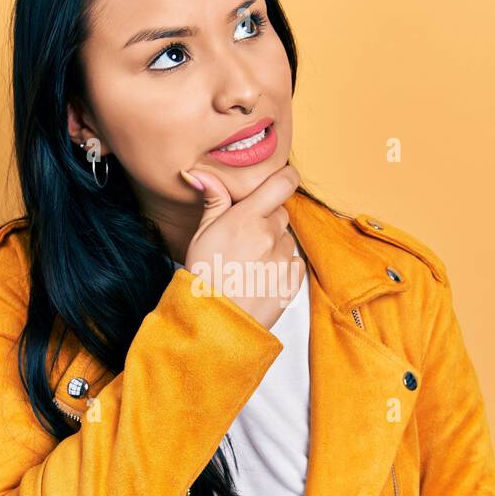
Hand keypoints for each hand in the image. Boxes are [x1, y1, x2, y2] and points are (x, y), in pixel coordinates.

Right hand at [182, 162, 303, 331]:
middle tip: (245, 239)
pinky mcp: (292, 280)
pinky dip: (281, 267)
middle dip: (267, 220)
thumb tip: (200, 173)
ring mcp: (284, 259)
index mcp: (247, 218)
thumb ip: (213, 200)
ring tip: (249, 264)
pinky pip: (294, 263)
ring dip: (274, 245)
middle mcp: (269, 235)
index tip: (279, 181)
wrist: (213, 323)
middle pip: (281, 213)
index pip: (283, 182)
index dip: (284, 178)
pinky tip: (259, 277)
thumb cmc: (203, 279)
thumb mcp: (202, 234)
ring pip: (286, 239)